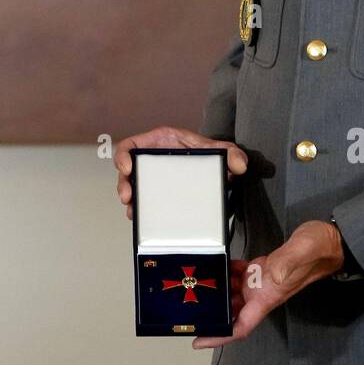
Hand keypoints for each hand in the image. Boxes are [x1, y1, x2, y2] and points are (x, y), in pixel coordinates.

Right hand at [113, 126, 246, 219]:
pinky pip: (144, 203)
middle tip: (128, 197)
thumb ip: (231, 153)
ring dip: (130, 202)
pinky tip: (143, 221)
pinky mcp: (158, 196)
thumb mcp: (220, 149)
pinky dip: (141, 213)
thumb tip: (240, 165)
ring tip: (134, 213)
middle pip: (127, 171)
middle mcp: (151, 162)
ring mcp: (152, 180)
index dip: (123, 156)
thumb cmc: (210, 154)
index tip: (126, 167)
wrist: (215, 170)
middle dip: (123, 185)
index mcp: (158, 143)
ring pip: (133, 189)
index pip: (131, 145)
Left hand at [193, 220, 342, 349]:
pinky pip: (240, 274)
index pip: (241, 326)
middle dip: (213, 313)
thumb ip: (288, 262)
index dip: (220, 336)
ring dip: (218, 290)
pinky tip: (221, 265)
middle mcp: (264, 292)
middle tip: (191, 309)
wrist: (330, 240)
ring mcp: (263, 280)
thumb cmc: (321, 249)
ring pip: (233, 293)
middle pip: (232, 312)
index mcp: (269, 295)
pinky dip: (228, 271)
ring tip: (199, 285)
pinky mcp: (263, 267)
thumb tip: (273, 272)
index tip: (201, 339)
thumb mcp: (302, 252)